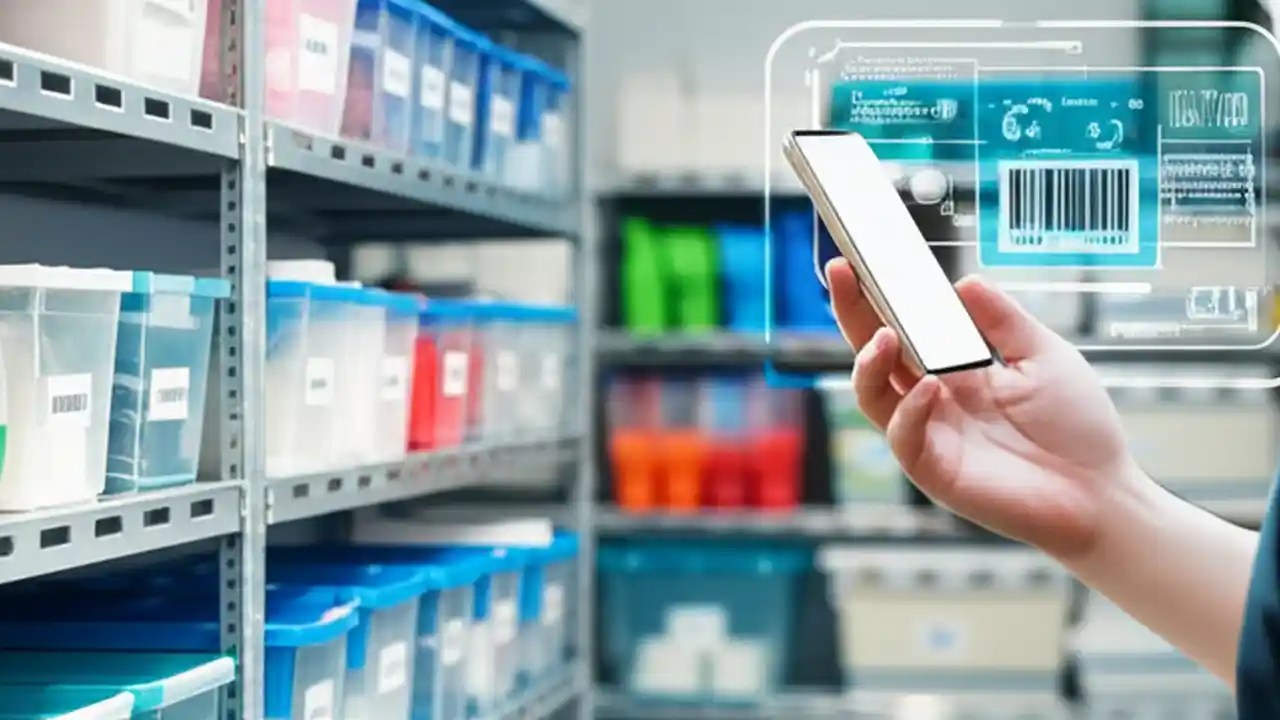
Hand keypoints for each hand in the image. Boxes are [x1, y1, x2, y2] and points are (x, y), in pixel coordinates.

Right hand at [826, 259, 1145, 560]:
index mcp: (952, 371)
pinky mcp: (934, 470)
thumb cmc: (1077, 427)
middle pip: (874, 354)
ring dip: (870, 364)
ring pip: (873, 396)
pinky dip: (911, 411)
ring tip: (885, 337)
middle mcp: (931, 400)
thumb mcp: (1044, 355)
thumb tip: (964, 282)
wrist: (1100, 491)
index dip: (876, 296)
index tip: (858, 260)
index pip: (901, 327)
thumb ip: (1003, 321)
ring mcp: (929, 434)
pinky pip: (904, 437)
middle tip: (841, 274)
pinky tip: (932, 388)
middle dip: (852, 313)